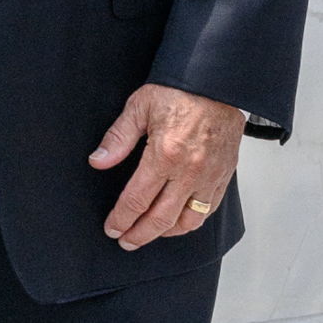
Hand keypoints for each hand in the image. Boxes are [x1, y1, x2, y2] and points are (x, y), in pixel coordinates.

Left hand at [90, 82, 246, 248]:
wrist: (217, 82)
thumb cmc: (179, 90)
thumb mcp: (140, 105)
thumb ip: (118, 137)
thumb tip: (99, 160)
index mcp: (165, 154)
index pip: (137, 199)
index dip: (122, 217)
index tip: (112, 227)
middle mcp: (189, 172)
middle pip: (161, 219)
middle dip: (139, 234)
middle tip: (126, 240)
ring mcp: (209, 177)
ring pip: (187, 221)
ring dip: (165, 232)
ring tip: (149, 233)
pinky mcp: (223, 175)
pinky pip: (207, 210)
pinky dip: (190, 221)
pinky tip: (178, 221)